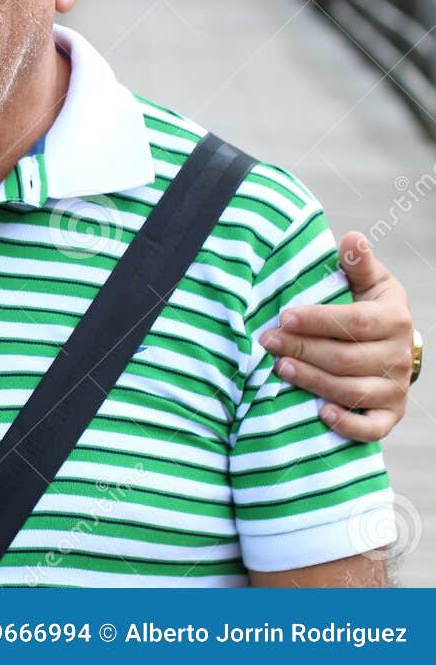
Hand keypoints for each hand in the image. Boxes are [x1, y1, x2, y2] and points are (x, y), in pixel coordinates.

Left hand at [259, 232, 413, 441]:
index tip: (284, 316)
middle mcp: (397, 356)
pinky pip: (372, 427)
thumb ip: (357, 263)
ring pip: (351, 390)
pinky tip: (321, 415)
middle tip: (267, 341)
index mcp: (394, 318)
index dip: (317, 320)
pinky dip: (348, 425)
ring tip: (279, 367)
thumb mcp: (368, 281)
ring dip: (312, 380)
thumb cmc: (368, 306)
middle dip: (303, 349)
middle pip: (346, 358)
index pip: (354, 321)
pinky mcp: (389, 414)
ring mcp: (394, 388)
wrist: (392, 346)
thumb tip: (352, 237)